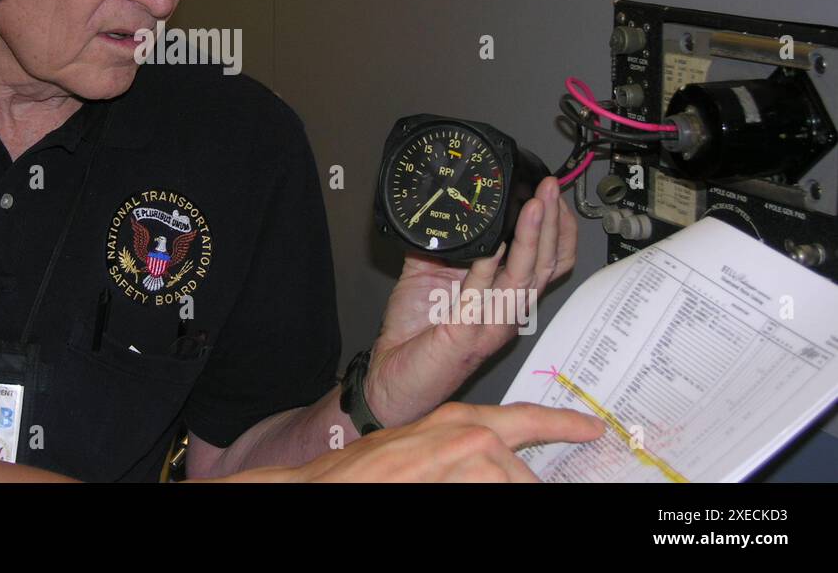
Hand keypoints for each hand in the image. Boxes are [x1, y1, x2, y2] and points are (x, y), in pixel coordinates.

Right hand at [234, 402, 604, 481]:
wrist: (324, 486)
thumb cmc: (362, 476)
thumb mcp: (420, 456)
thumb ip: (460, 459)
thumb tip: (495, 471)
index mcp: (458, 422)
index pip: (525, 418)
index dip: (563, 424)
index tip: (592, 428)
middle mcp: (471, 435)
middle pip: (525, 474)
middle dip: (519, 489)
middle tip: (471, 488)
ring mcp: (470, 460)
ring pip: (516, 486)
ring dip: (502, 495)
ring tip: (447, 490)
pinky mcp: (464, 480)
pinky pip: (499, 496)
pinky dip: (488, 497)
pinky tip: (445, 492)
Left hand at [367, 177, 576, 423]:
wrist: (391, 378)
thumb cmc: (415, 336)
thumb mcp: (429, 276)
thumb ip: (442, 246)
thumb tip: (442, 208)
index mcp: (506, 299)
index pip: (549, 264)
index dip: (558, 230)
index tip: (552, 196)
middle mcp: (507, 312)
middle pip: (546, 266)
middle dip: (552, 223)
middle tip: (549, 190)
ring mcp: (490, 325)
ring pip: (524, 279)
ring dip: (530, 238)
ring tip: (532, 206)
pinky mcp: (465, 334)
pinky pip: (481, 297)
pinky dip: (488, 268)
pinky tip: (492, 245)